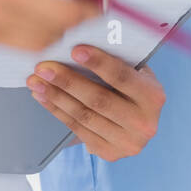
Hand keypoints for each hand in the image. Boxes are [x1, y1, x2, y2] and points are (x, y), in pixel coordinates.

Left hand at [27, 45, 164, 161]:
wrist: (140, 123)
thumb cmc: (133, 87)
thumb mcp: (136, 72)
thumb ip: (117, 59)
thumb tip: (82, 37)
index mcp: (153, 97)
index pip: (122, 77)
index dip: (98, 63)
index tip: (74, 50)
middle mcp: (143, 123)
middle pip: (98, 100)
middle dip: (67, 81)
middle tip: (44, 67)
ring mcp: (126, 142)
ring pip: (84, 116)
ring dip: (55, 97)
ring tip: (36, 81)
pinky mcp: (108, 153)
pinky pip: (77, 129)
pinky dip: (57, 111)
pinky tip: (44, 97)